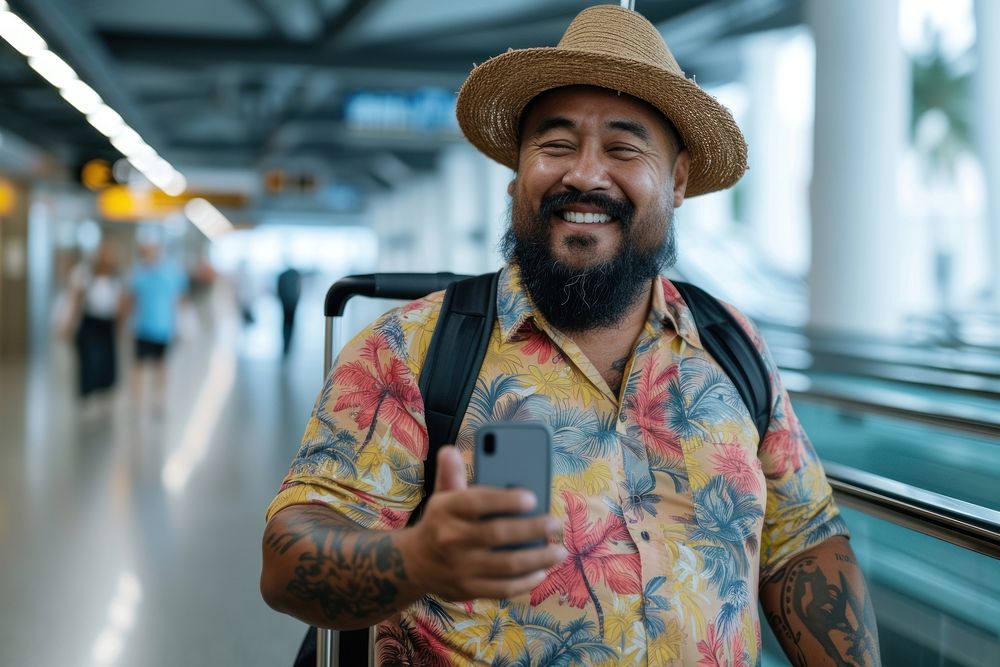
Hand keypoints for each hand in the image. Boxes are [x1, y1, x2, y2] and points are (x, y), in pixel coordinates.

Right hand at [403, 445, 565, 601]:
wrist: (414, 564)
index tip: (533, 498)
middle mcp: (451, 538)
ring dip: (538, 559)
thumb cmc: (440, 523)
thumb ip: (452, 475)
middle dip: (532, 528)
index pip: (477, 501)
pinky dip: (525, 582)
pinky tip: (542, 572)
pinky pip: (502, 589)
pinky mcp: (468, 590)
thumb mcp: (442, 496)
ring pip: (506, 564)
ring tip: (559, 551)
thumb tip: (450, 450)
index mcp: (446, 509)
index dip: (505, 500)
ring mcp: (460, 567)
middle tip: (556, 523)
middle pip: (497, 533)